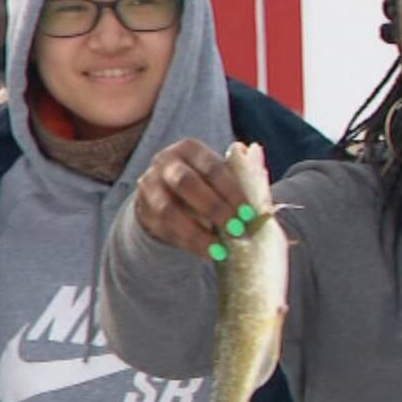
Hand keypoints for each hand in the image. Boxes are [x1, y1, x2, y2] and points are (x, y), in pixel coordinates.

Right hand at [133, 139, 251, 258]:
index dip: (231, 190)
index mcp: (189, 149)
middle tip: (236, 229)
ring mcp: (149, 187)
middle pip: (186, 183)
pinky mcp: (143, 211)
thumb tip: (257, 158)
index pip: (212, 167)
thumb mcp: (222, 174)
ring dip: (197, 232)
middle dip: (213, 208)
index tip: (249, 213)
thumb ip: (242, 173)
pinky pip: (164, 230)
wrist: (168, 196)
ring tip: (221, 248)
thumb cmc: (205, 183)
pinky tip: (209, 252)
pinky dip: (188, 243)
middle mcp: (165, 163)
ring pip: (169, 210)